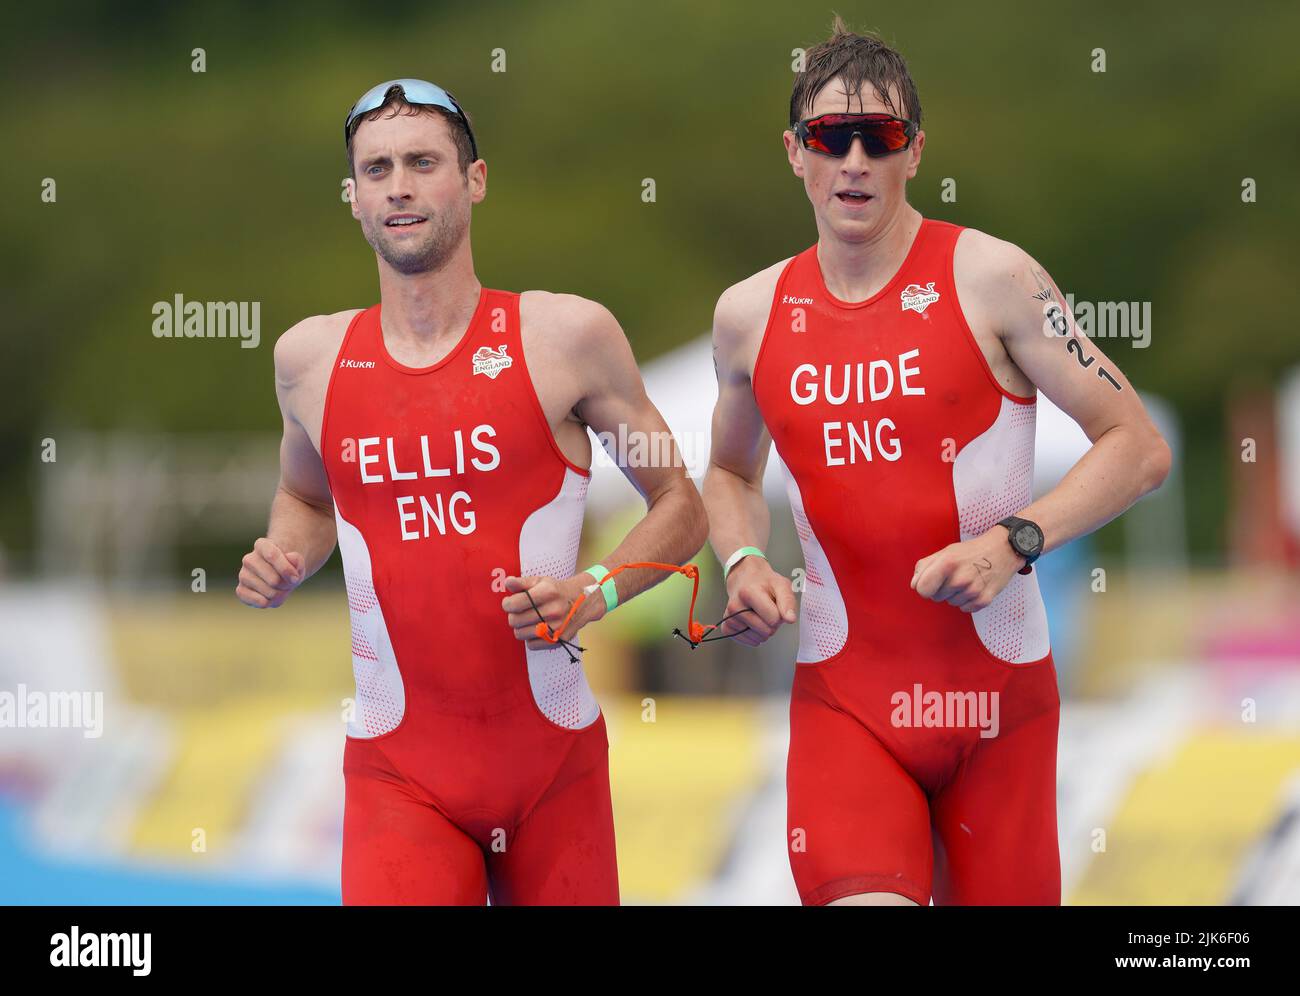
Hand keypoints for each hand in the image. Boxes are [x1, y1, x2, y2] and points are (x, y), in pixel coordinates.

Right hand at [237, 537, 304, 607]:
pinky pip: (259, 602)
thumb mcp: (297, 562)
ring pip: (269, 592)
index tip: (296, 577)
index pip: (272, 556)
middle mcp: (249, 559)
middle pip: (274, 580)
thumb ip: (297, 561)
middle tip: (287, 582)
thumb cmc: (288, 566)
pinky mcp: (240, 590)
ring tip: (279, 588)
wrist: (279, 574)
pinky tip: (270, 596)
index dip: (286, 570)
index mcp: (262, 545)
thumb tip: (290, 563)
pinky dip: (270, 602)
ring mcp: (243, 575)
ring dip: (280, 594)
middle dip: (286, 585)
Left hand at [501, 573, 606, 649]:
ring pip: (520, 634)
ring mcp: (556, 627)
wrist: (583, 602)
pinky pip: (531, 645)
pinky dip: (531, 638)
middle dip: (513, 615)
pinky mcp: (559, 640)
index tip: (510, 603)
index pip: (513, 604)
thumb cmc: (557, 591)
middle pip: (514, 620)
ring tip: (529, 620)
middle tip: (520, 612)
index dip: (507, 604)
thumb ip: (522, 582)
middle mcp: (553, 610)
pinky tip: (537, 628)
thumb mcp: (541, 581)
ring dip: (521, 628)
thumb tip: (507, 582)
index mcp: (547, 592)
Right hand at [718, 556, 796, 646]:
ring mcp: (729, 618)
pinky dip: (755, 634)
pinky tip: (752, 620)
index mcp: (748, 593)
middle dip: (772, 623)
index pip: (774, 619)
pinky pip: (750, 642)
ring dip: (763, 628)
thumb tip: (790, 619)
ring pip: (759, 638)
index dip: (780, 614)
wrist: (744, 579)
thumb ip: (788, 602)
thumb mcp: (781, 585)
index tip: (775, 604)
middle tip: (767, 609)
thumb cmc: (764, 583)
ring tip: (759, 613)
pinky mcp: (727, 628)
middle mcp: (735, 607)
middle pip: (767, 631)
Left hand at [910, 528, 1025, 612]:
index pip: (922, 590)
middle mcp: (960, 578)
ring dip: (955, 594)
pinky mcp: (984, 600)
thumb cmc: (971, 551)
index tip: (931, 580)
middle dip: (941, 588)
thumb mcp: (945, 552)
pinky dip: (967, 601)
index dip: (924, 586)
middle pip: (935, 597)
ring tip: (967, 579)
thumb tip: (914, 585)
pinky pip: (964, 608)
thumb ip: (924, 566)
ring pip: (950, 603)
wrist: (1003, 550)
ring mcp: (973, 591)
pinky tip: (975, 587)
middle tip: (954, 575)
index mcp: (947, 563)